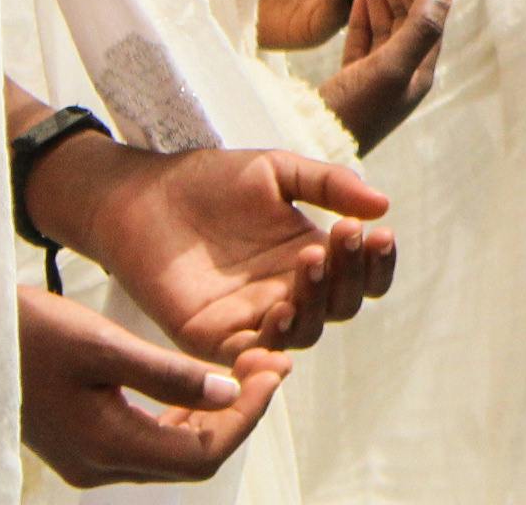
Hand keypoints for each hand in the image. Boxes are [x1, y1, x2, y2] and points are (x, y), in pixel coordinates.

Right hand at [18, 287, 285, 488]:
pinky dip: (183, 414)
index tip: (275, 370)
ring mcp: (89, 460)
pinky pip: (150, 442)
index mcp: (107, 446)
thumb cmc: (32, 335)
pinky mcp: (84, 445)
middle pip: (193, 458)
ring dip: (214, 414)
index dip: (248, 417)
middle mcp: (99, 466)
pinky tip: (201, 381)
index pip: (203, 455)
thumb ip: (168, 374)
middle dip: (239, 413)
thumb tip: (232, 393)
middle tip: (269, 363)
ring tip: (246, 366)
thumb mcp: (104, 346)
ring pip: (173, 452)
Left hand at [22, 130, 394, 360]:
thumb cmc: (208, 181)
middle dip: (351, 274)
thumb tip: (383, 205)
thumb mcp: (278, 170)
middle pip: (342, 306)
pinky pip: (252, 354)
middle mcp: (288, 292)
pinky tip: (281, 309)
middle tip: (342, 235)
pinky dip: (273, 342)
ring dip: (317, 301)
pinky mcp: (212, 337)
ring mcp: (252, 317)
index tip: (380, 232)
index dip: (377, 262)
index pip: (360, 275)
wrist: (142, 194)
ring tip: (310, 259)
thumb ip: (328, 184)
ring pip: (306, 331)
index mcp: (309, 255)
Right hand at [319, 0, 451, 153]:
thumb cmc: (353, 114)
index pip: (421, 3)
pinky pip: (366, 37)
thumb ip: (420, 28)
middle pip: (405, 6)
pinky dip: (364, 11)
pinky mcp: (356, 79)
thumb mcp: (390, 70)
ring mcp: (380, 73)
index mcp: (421, 64)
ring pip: (384, 17)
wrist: (311, 148)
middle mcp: (406, 67)